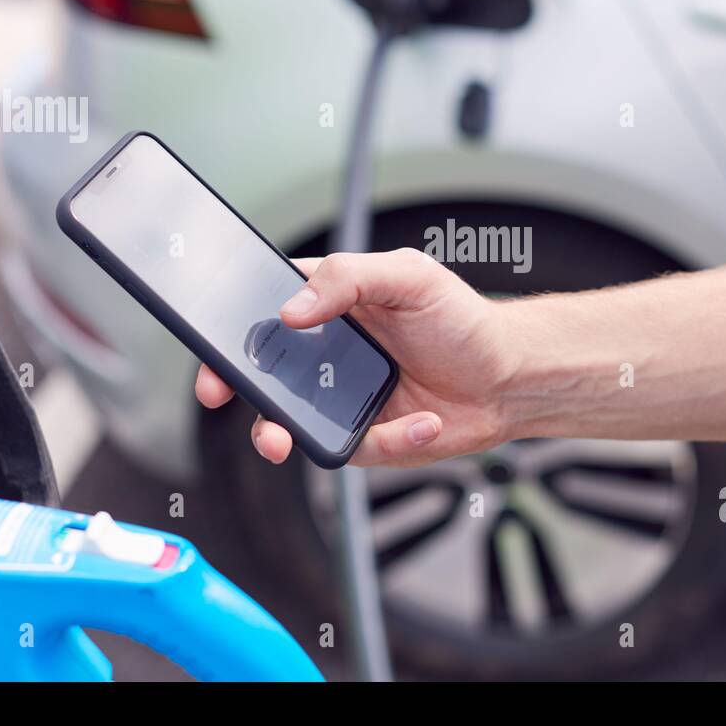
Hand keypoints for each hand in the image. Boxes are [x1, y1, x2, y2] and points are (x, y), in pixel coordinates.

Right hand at [195, 248, 512, 466]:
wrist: (511, 378)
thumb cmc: (463, 320)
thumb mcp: (410, 277)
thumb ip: (351, 278)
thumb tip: (293, 308)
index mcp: (331, 305)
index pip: (265, 309)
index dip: (231, 326)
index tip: (214, 341)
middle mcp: (328, 354)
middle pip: (262, 371)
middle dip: (234, 387)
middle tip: (221, 394)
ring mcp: (343, 398)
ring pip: (289, 421)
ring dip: (278, 432)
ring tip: (283, 439)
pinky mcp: (367, 438)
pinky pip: (355, 448)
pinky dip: (390, 439)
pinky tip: (425, 422)